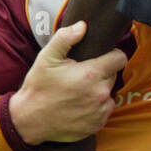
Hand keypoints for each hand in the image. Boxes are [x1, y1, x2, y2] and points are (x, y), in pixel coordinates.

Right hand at [10, 21, 125, 144]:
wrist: (31, 120)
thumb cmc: (38, 87)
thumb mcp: (47, 58)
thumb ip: (65, 38)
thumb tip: (82, 26)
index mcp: (91, 74)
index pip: (120, 59)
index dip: (112, 55)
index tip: (102, 56)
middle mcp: (100, 93)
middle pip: (113, 76)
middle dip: (102, 73)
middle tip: (82, 75)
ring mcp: (100, 111)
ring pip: (109, 94)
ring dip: (99, 91)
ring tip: (80, 91)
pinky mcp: (98, 124)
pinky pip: (105, 110)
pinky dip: (97, 107)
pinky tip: (80, 105)